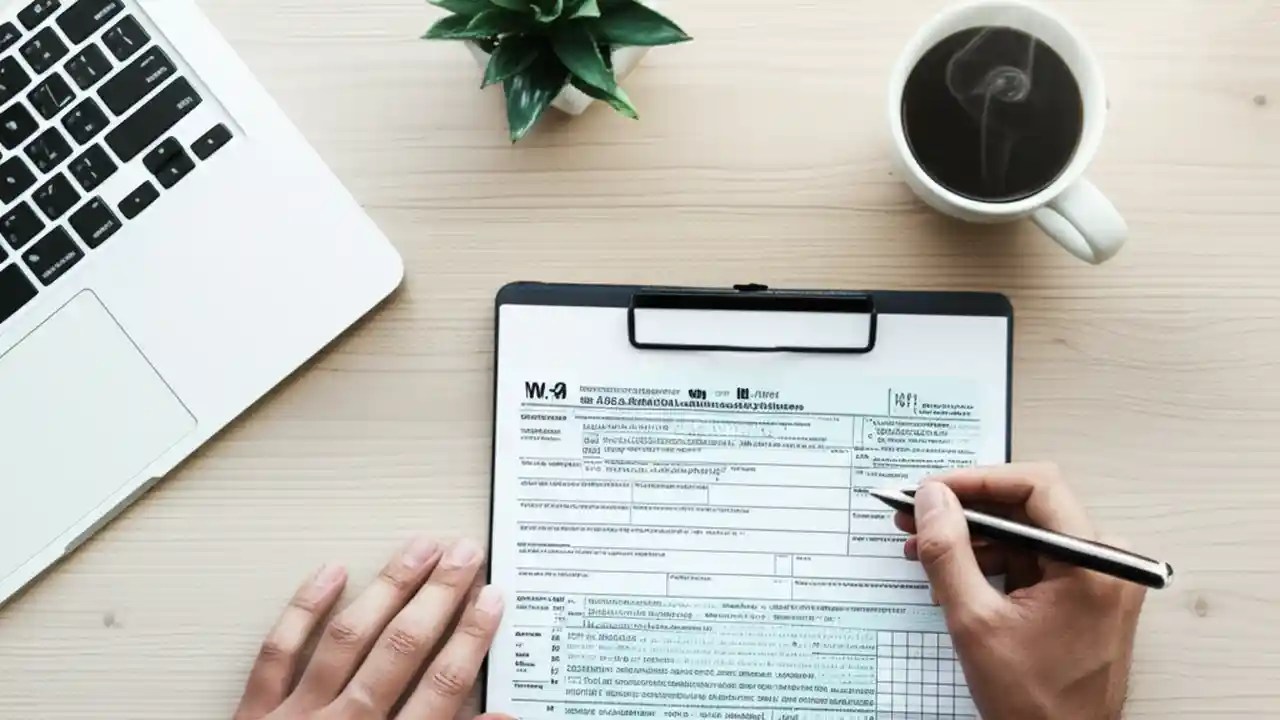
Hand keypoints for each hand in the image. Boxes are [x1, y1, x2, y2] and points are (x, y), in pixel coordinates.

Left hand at [233, 535, 510, 719]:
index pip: (442, 687)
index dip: (472, 638)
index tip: (492, 600)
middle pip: (402, 649)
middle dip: (439, 596)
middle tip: (464, 554)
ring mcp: (295, 717)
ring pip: (348, 638)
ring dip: (387, 587)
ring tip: (416, 548)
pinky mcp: (253, 714)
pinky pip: (278, 652)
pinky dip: (305, 609)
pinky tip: (331, 572)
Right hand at [895, 463, 1145, 719]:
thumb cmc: (1033, 704)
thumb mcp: (975, 623)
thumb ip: (948, 552)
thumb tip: (931, 499)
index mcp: (1094, 565)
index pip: (1037, 487)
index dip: (977, 480)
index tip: (932, 490)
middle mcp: (1107, 564)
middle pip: (1030, 508)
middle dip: (966, 510)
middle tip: (916, 513)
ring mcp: (1097, 579)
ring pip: (1026, 532)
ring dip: (972, 537)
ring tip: (922, 546)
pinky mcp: (1083, 594)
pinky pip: (1032, 559)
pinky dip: (991, 560)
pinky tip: (951, 571)